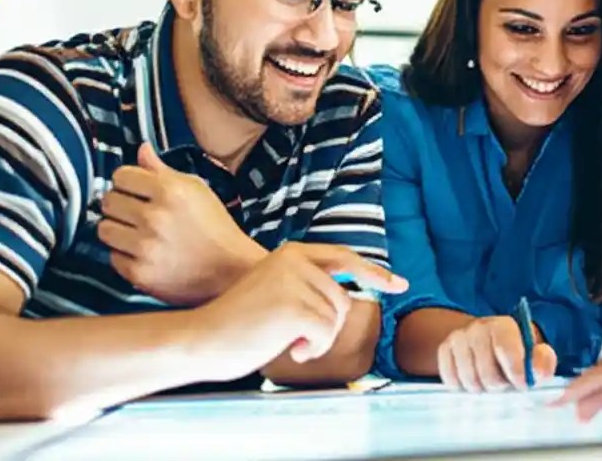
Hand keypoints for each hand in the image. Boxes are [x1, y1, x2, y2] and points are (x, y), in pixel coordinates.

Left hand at [98, 143, 263, 304]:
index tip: (134, 190)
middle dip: (120, 205)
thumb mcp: (196, 190)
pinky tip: (143, 254)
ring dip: (118, 231)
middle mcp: (155, 217)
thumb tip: (142, 149)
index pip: (120, 175)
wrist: (231, 271)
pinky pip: (113, 258)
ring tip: (137, 235)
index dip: (127, 182)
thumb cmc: (215, 229)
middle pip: (108, 201)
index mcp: (170, 191)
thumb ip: (163, 170)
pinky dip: (125, 256)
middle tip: (135, 213)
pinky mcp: (140, 274)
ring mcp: (146, 247)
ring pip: (104, 229)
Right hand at [193, 243, 406, 377]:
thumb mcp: (275, 292)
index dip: (375, 273)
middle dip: (328, 326)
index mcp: (291, 253)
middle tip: (296, 337)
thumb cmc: (238, 324)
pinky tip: (288, 349)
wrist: (202, 339)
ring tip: (285, 340)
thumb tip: (348, 298)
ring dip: (317, 340)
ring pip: (336, 318)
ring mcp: (294, 281)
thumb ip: (307, 287)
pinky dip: (313, 349)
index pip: (344, 258)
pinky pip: (326, 334)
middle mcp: (295, 260)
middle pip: (342, 299)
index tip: (399, 285)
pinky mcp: (294, 307)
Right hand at [437, 316, 556, 391]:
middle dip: (499, 386)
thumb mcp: (535, 354)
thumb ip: (543, 362)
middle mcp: (478, 327)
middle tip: (505, 386)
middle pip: (485, 371)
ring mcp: (458, 338)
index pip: (505, 348)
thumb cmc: (517, 352)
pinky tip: (474, 383)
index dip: (515, 371)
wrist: (490, 343)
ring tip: (490, 384)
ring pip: (468, 379)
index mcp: (503, 325)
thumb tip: (538, 372)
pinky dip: (463, 387)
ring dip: (481, 389)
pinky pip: (450, 379)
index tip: (521, 385)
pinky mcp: (444, 350)